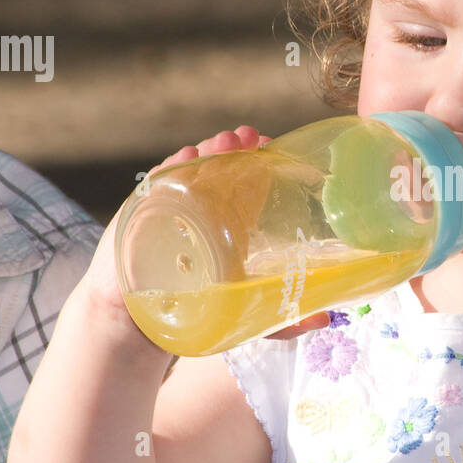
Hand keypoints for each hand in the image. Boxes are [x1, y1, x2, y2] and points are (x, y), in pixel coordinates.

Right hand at [79, 126, 328, 341]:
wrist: (137, 322)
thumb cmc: (194, 309)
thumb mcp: (244, 310)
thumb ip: (283, 318)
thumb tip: (325, 319)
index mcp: (230, 220)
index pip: (248, 180)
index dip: (261, 160)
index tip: (275, 148)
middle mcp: (202, 205)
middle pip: (221, 167)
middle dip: (237, 149)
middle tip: (252, 139)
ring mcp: (172, 204)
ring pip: (192, 169)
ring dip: (208, 151)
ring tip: (226, 142)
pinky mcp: (143, 210)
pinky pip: (157, 183)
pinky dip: (170, 169)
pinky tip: (184, 159)